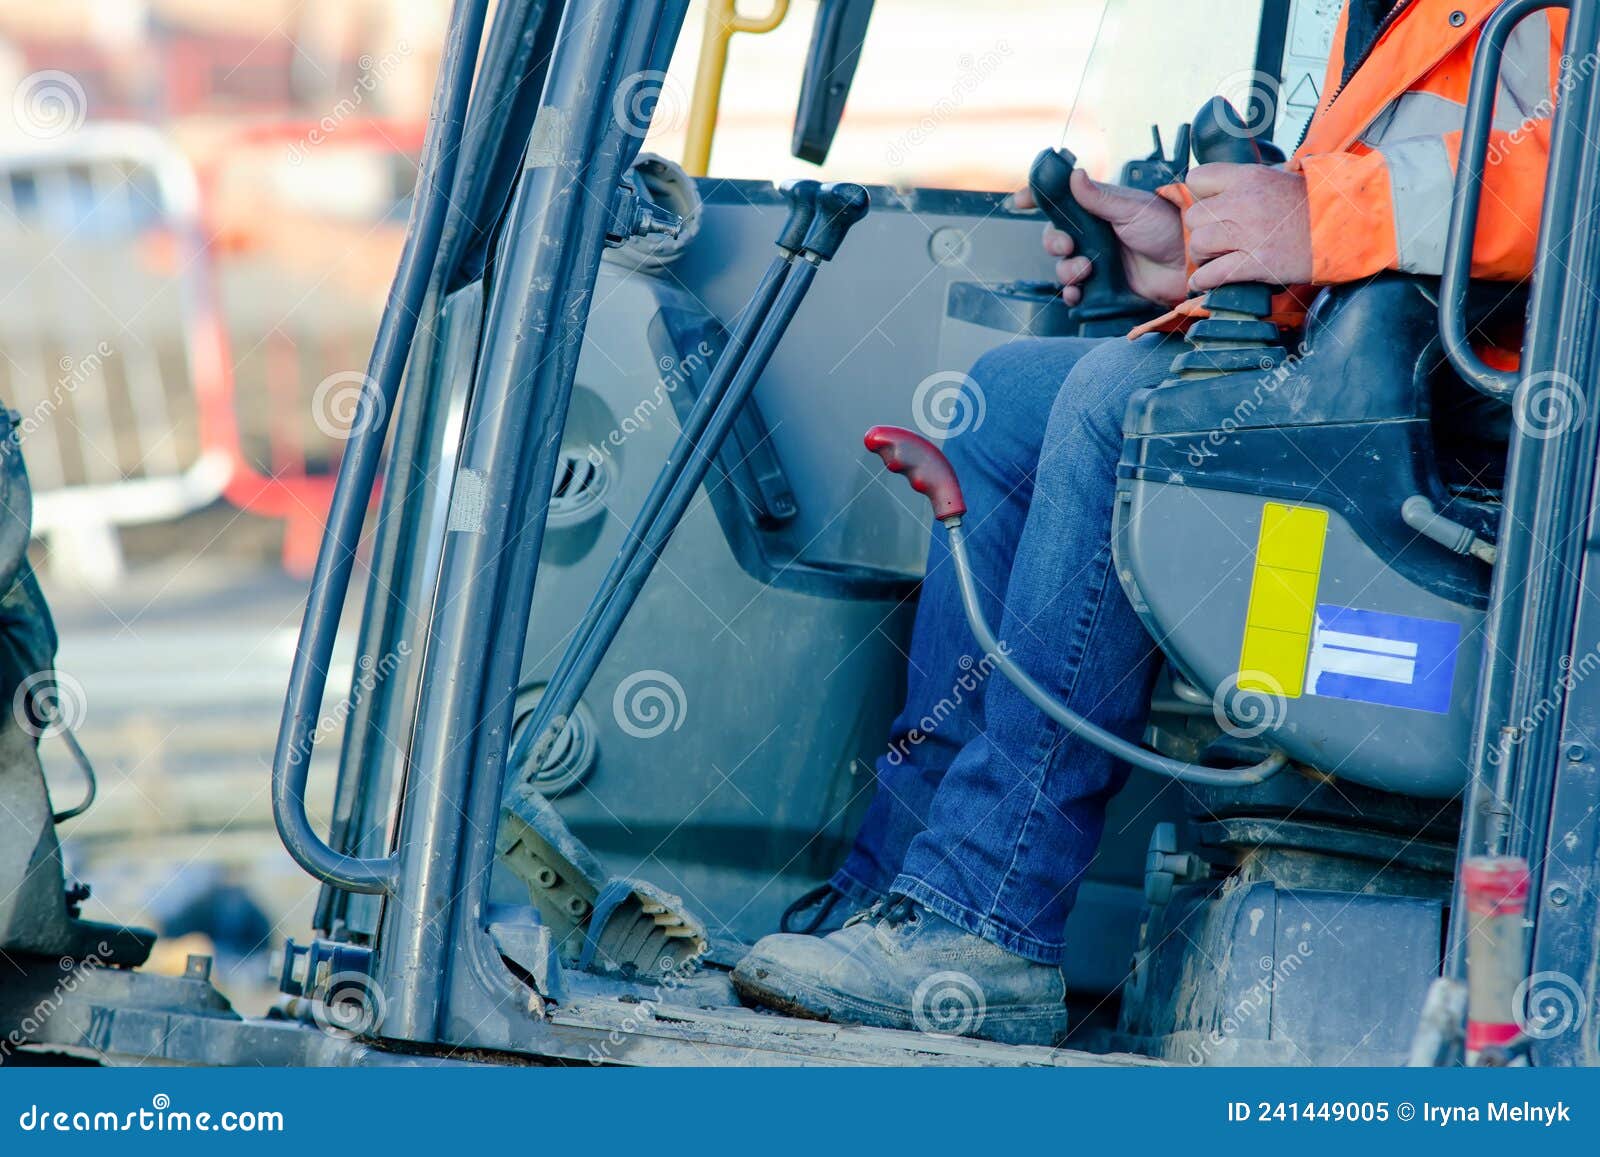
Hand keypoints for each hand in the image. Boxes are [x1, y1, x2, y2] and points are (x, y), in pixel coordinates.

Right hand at [1013, 168, 1187, 306]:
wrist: (1191, 262)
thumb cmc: (1169, 227)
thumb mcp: (1132, 208)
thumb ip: (1099, 197)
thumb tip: (1074, 175)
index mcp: (1098, 208)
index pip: (1061, 200)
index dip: (1037, 199)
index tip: (1018, 202)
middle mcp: (1095, 234)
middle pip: (1055, 237)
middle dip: (1054, 243)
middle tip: (1068, 246)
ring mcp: (1099, 260)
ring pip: (1064, 265)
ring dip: (1066, 269)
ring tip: (1083, 270)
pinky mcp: (1105, 285)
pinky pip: (1077, 291)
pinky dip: (1072, 293)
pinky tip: (1077, 292)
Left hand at [1184, 164, 1311, 292]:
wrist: (1346, 226)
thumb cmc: (1313, 203)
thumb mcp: (1280, 176)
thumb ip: (1249, 182)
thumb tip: (1225, 186)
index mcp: (1248, 177)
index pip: (1197, 179)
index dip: (1199, 195)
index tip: (1210, 207)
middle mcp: (1243, 203)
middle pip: (1194, 216)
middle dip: (1200, 230)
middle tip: (1213, 240)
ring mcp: (1249, 234)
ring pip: (1199, 245)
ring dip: (1202, 257)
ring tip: (1212, 260)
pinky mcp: (1256, 263)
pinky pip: (1212, 274)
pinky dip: (1204, 281)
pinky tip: (1204, 282)